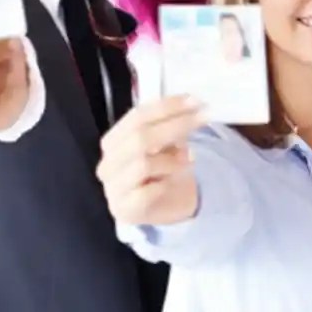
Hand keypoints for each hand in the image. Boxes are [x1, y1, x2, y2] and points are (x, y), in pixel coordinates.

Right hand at [97, 96, 205, 225]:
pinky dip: (166, 184)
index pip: (136, 117)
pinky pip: (148, 192)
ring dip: (172, 159)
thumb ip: (169, 125)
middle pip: (139, 138)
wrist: (165, 206)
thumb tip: (191, 105)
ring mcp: (113, 188)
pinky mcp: (124, 209)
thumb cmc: (163, 170)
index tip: (195, 101)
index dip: (167, 107)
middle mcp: (108, 163)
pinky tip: (172, 182)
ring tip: (188, 160)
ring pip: (143, 164)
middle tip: (203, 119)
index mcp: (113, 141)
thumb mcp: (166, 143)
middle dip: (175, 125)